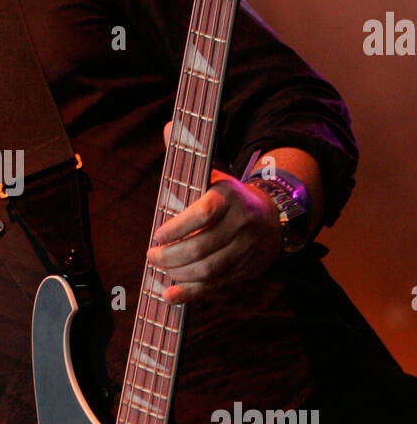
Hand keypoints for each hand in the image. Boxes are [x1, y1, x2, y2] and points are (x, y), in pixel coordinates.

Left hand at [146, 126, 281, 303]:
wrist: (272, 216)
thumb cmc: (228, 194)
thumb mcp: (213, 171)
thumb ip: (189, 153)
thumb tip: (169, 128)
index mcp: (231, 196)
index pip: (205, 212)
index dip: (178, 227)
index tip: (157, 234)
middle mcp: (242, 224)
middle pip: (204, 246)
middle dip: (172, 255)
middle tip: (151, 255)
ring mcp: (246, 249)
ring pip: (210, 268)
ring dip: (178, 273)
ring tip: (159, 268)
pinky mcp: (245, 270)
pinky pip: (216, 285)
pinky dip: (191, 293)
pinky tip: (170, 295)